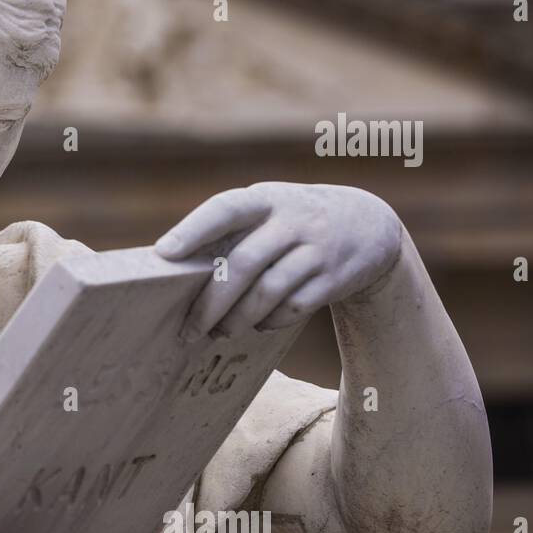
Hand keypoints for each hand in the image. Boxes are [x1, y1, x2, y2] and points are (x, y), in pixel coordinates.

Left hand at [154, 182, 402, 338]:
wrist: (368, 224)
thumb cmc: (293, 221)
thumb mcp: (269, 208)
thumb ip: (232, 230)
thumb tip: (175, 271)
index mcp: (266, 199)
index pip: (225, 209)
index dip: (194, 229)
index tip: (164, 253)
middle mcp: (292, 220)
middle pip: (243, 264)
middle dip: (210, 302)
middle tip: (187, 329)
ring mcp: (316, 249)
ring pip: (268, 291)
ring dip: (238, 319)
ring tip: (219, 333)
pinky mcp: (333, 278)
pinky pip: (294, 307)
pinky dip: (270, 321)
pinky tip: (258, 325)